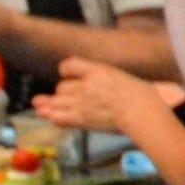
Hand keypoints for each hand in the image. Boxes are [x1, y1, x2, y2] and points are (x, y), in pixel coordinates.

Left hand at [32, 55, 167, 134]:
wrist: (142, 113)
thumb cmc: (144, 96)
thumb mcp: (125, 78)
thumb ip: (109, 79)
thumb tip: (109, 82)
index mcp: (97, 71)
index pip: (69, 65)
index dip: (66, 70)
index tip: (67, 74)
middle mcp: (84, 85)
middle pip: (62, 87)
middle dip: (63, 93)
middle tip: (67, 98)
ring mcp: (80, 102)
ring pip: (54, 103)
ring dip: (47, 105)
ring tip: (40, 106)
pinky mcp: (80, 119)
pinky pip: (58, 118)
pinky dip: (53, 118)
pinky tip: (52, 118)